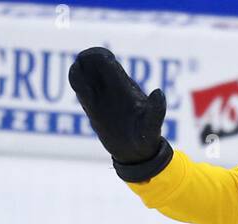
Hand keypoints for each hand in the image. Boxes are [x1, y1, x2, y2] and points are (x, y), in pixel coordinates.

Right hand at [68, 46, 172, 181]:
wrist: (136, 154)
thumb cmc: (146, 138)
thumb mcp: (152, 126)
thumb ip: (156, 111)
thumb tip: (159, 92)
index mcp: (123, 86)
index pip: (105, 61)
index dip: (98, 55)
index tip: (95, 61)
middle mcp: (110, 88)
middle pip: (92, 64)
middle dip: (85, 61)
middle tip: (83, 71)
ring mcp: (100, 98)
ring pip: (84, 76)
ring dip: (78, 74)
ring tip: (82, 86)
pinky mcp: (92, 110)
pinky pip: (81, 92)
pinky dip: (78, 87)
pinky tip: (82, 94)